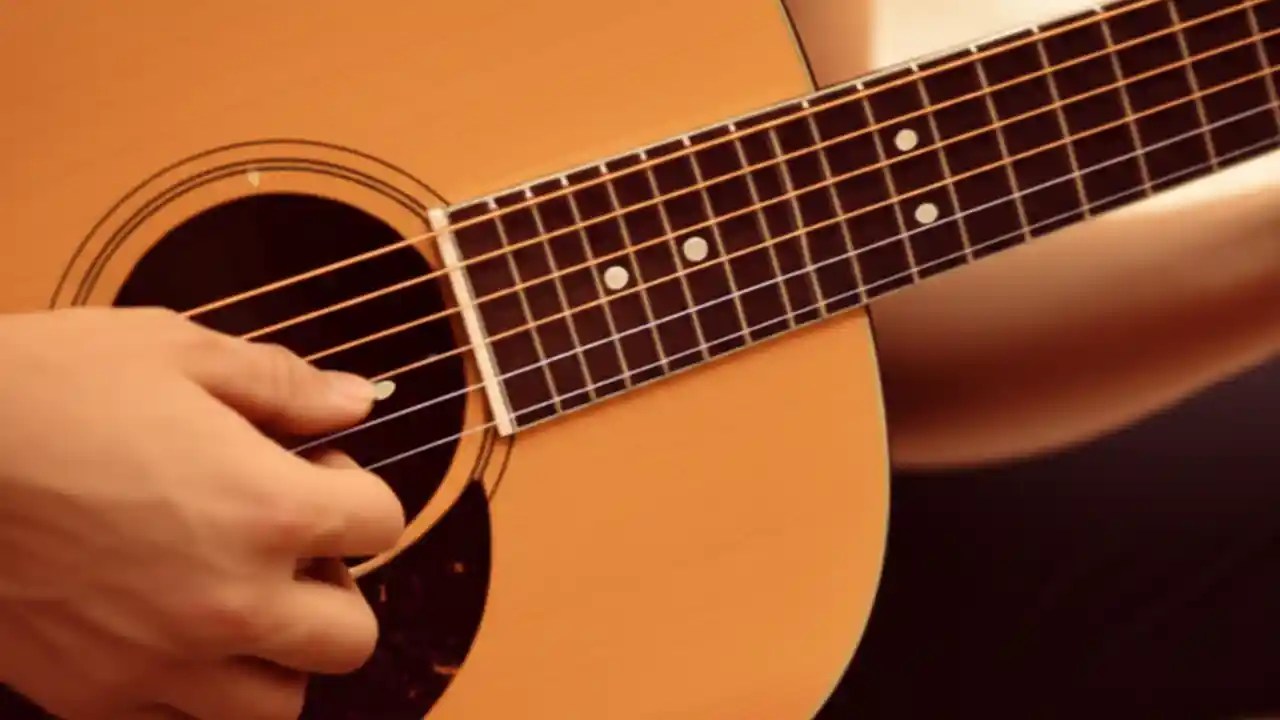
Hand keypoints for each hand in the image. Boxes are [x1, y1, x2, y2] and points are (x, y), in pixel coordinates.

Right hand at [0, 307, 404, 718]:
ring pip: (279, 704)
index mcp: (267, 508)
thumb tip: (353, 399)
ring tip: (238, 597)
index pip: (383, 524)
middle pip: (353, 636)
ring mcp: (160, 661)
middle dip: (337, 586)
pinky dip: (197, 692)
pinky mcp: (91, 697)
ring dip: (280, 654)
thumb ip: (281, 383)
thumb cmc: (37, 388)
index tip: (313, 472)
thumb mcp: (171, 349)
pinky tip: (172, 634)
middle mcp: (229, 600)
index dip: (356, 490)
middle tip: (288, 545)